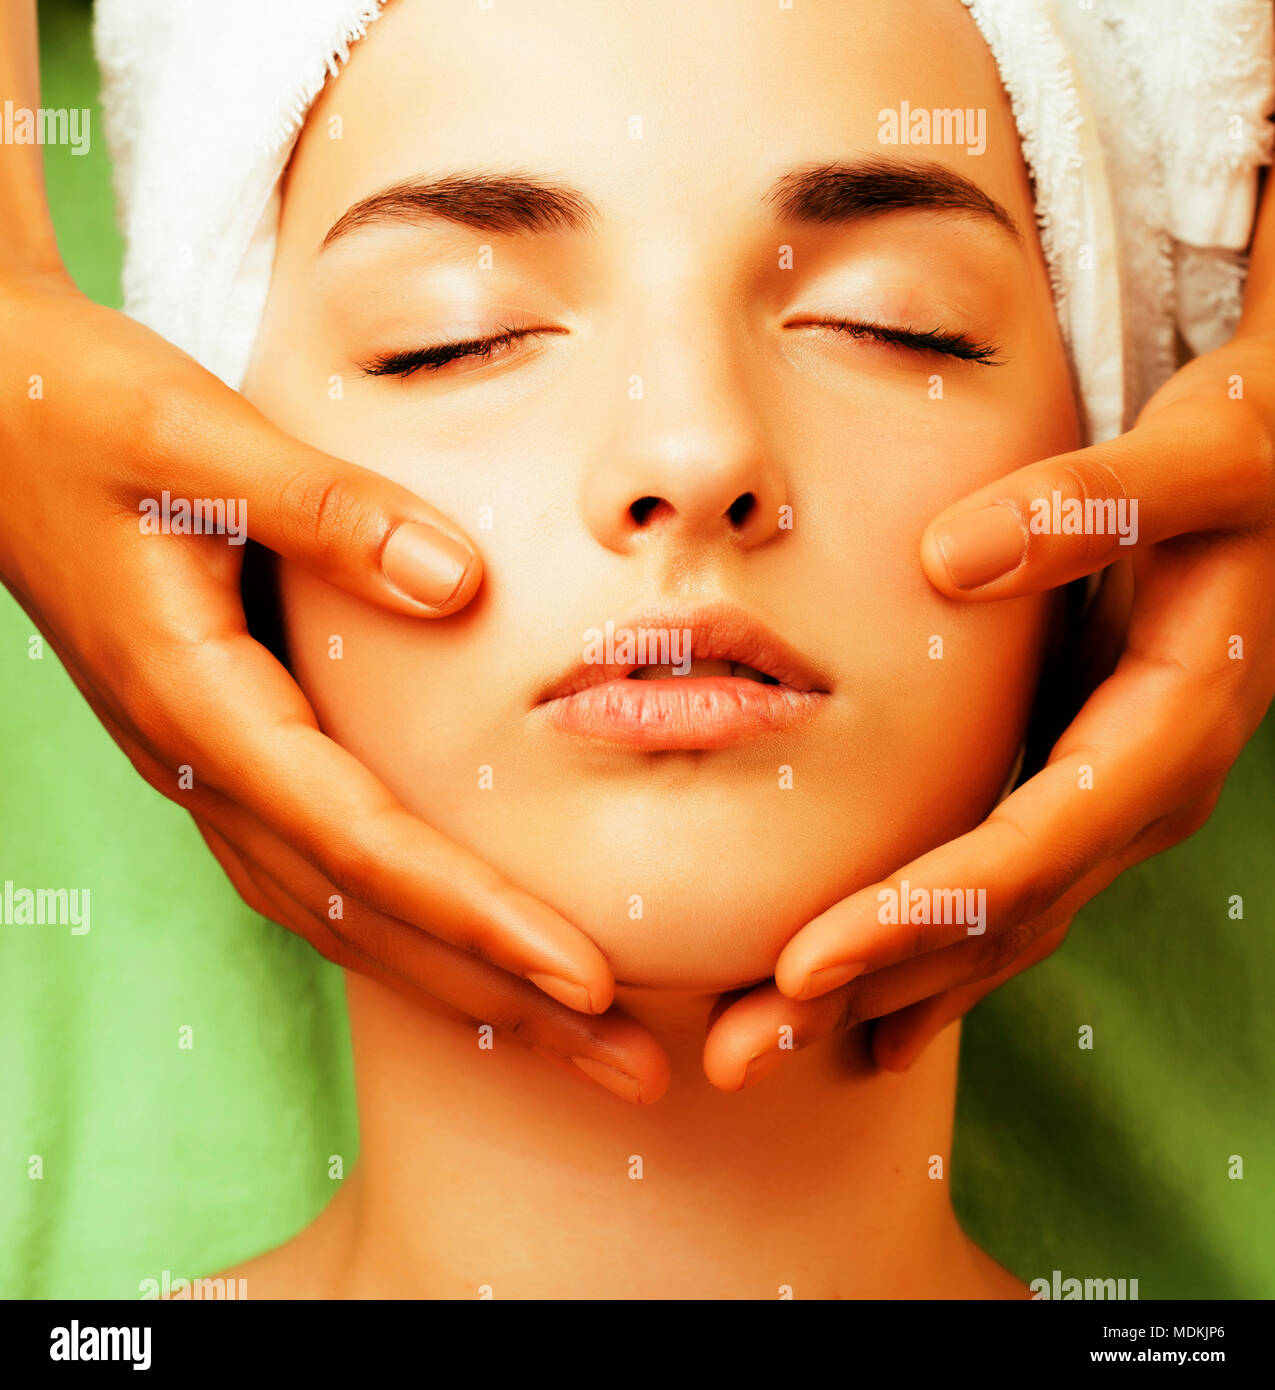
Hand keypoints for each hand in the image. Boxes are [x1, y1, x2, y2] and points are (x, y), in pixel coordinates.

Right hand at [0, 268, 668, 1103]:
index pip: (361, 844)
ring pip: (347, 919)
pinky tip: (475, 960)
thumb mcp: (193, 442)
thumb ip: (324, 510)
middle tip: (630, 1070)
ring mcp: (212, 773)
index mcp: (198, 704)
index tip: (588, 979)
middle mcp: (205, 767)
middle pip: (367, 921)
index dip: (476, 919)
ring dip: (466, 989)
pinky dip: (408, 932)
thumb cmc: (75, 416)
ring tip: (583, 1042)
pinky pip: (326, 876)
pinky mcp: (230, 755)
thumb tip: (463, 586)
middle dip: (502, 1002)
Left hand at [703, 329, 1274, 1089]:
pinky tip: (863, 1013)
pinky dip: (925, 957)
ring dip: (879, 993)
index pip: (1024, 852)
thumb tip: (946, 559)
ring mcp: (1108, 806)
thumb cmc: (1248, 461)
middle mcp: (1139, 796)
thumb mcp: (1194, 463)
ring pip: (989, 931)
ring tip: (768, 1049)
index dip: (915, 913)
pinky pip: (997, 899)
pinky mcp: (1076, 791)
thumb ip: (1087, 505)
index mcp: (1166, 730)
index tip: (802, 964)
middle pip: (992, 923)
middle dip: (866, 989)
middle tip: (742, 1055)